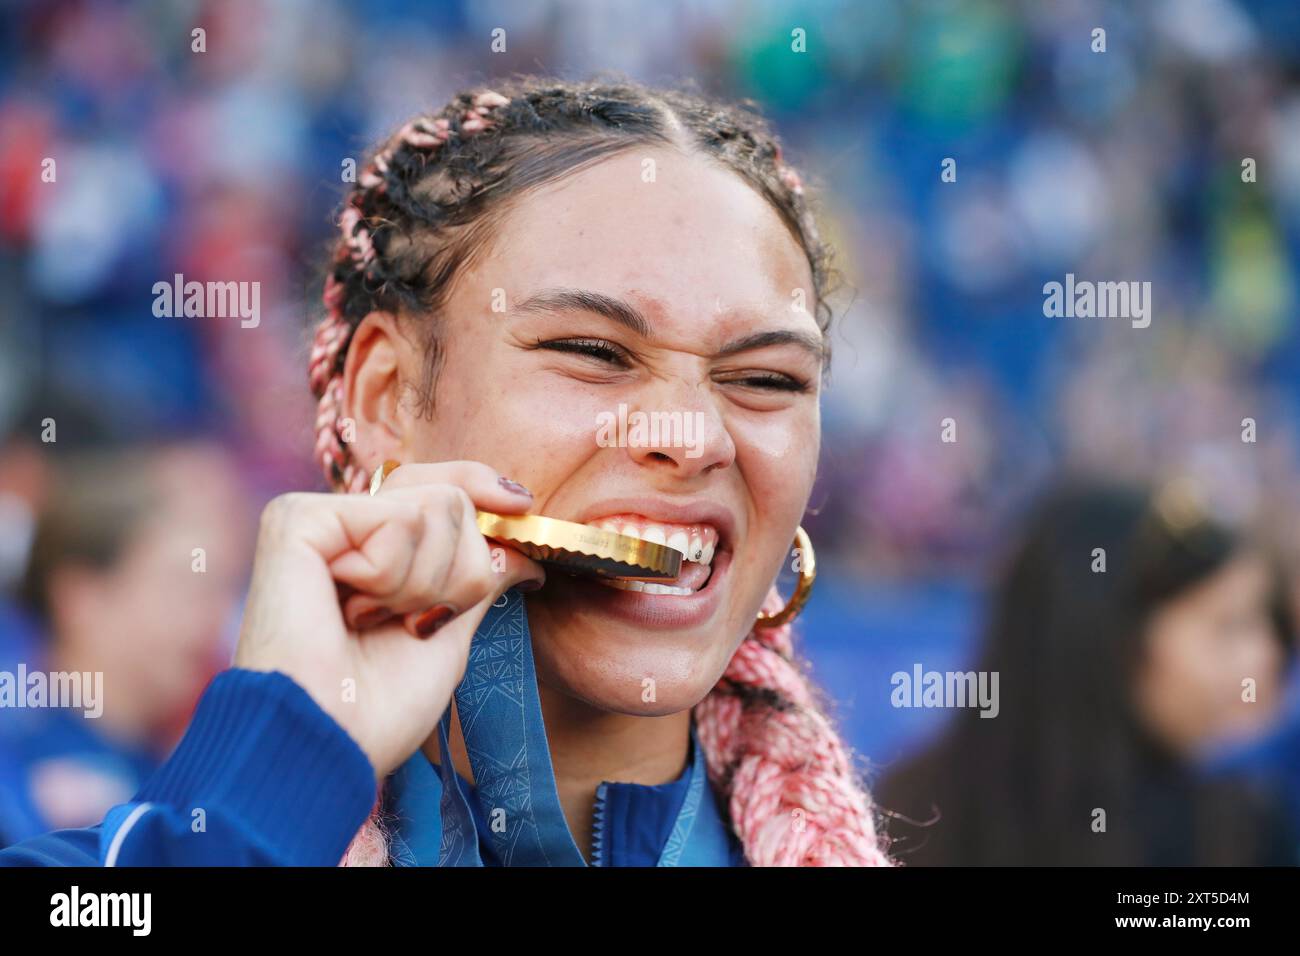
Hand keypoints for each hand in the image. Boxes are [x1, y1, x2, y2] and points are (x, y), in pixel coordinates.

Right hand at [233, 462, 543, 777]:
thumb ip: (477, 580)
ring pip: (435, 506)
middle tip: (410, 623)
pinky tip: (350, 611)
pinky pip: (398, 519)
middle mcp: (340, 526)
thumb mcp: (448, 634)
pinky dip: (393, 576)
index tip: (521, 504)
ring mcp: (317, 518)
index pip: (438, 488)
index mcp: (369, 549)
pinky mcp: (297, 519)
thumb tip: (521, 551)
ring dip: (424, 585)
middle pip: (449, 498)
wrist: (331, 743)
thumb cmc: (379, 708)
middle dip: (458, 573)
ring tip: (370, 622)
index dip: (482, 490)